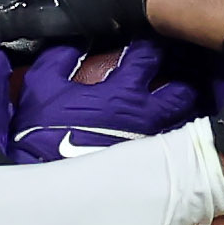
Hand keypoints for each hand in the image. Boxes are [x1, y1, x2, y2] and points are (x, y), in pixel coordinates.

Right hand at [15, 40, 201, 159]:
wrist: (47, 182)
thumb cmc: (43, 135)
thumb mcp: (42, 85)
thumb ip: (60, 57)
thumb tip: (73, 42)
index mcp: (122, 93)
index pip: (149, 56)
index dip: (149, 45)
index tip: (147, 43)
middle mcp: (144, 118)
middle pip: (181, 93)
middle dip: (181, 83)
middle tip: (174, 77)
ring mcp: (150, 145)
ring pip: (181, 123)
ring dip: (179, 113)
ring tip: (173, 108)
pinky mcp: (147, 168)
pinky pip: (171, 149)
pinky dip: (172, 139)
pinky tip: (163, 138)